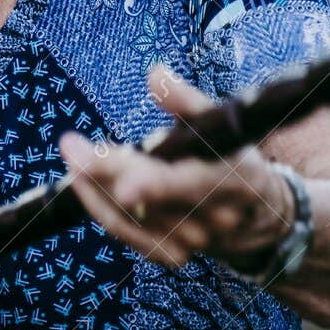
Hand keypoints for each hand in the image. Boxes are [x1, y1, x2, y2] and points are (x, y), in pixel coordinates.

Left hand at [60, 64, 293, 268]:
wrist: (258, 216)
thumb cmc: (232, 156)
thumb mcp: (222, 124)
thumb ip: (187, 102)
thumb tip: (154, 73)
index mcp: (234, 179)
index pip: (190, 183)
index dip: (154, 185)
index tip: (118, 178)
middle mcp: (216, 217)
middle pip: (152, 200)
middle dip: (108, 172)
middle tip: (72, 145)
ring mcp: (195, 242)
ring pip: (134, 217)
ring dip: (97, 186)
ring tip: (75, 155)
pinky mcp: (174, 255)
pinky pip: (128, 234)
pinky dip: (101, 208)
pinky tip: (84, 184)